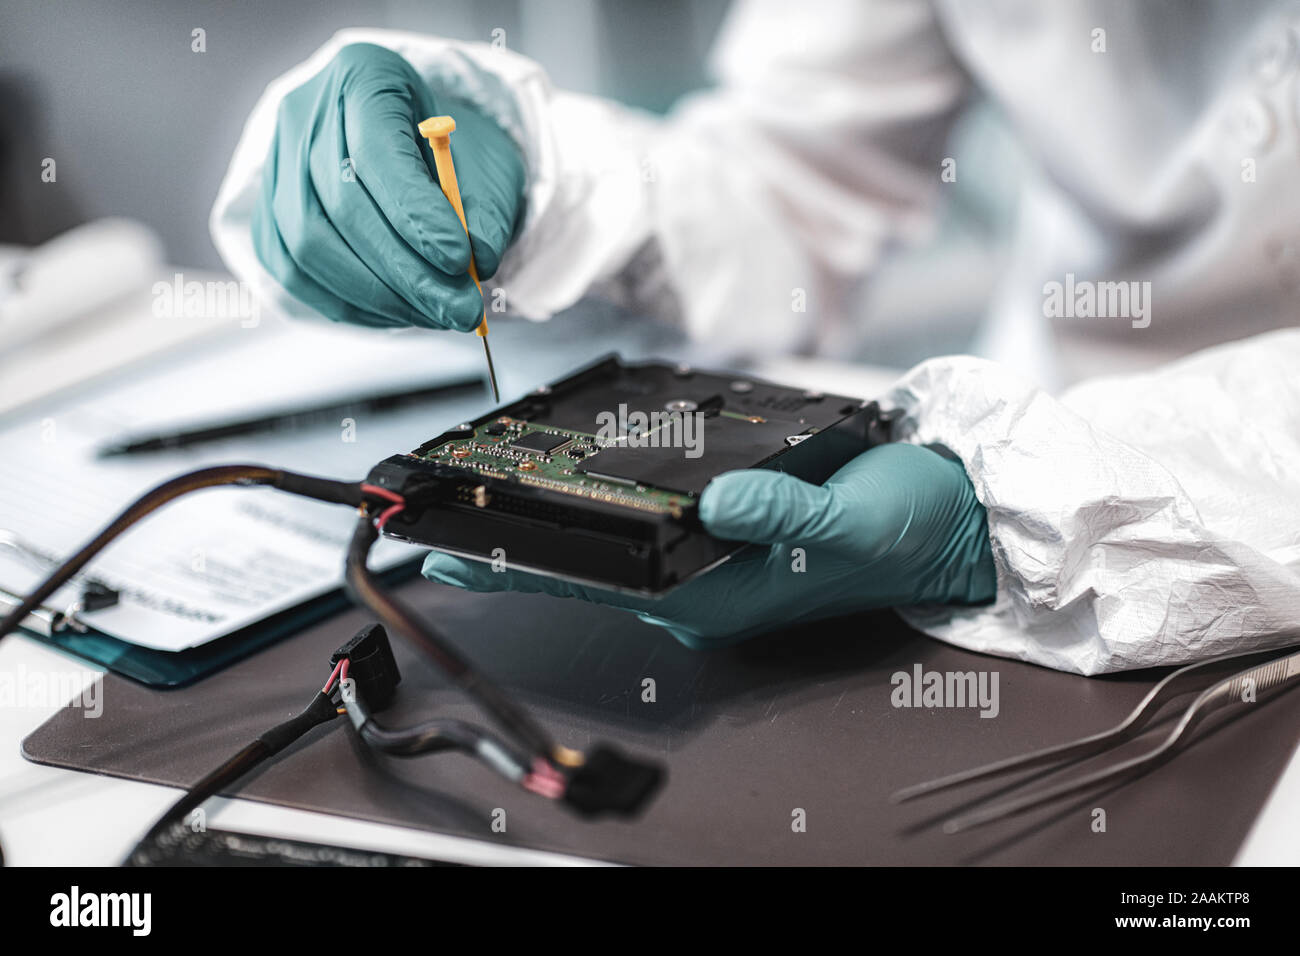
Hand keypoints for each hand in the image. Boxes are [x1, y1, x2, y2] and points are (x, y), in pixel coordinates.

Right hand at [253, 43, 525, 329]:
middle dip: (405, 271)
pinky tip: (396, 311)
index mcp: (362, 75)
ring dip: (379, 294)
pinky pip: (293, 272)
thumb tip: (479, 259)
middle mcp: (304, 112)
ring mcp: (274, 161)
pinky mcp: (264, 211)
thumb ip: (487, 209)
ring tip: (435, 313)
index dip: (415, 214)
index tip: (458, 260)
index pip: (376, 153)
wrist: (409, 144)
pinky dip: (349, 303)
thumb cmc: (450, 151)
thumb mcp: (485, 164)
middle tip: (458, 309)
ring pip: (309, 244)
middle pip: (339, 205)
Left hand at [422, 443, 996, 648]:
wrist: (955, 516)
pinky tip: (581, 481)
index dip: (527, 565)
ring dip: (560, 524)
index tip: (455, 548)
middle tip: (450, 514)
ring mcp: (716, 563)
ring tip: (496, 494)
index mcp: (723, 596)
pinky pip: (654, 524)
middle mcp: (708, 588)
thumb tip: (715, 504)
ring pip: (621, 547)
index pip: (605, 584)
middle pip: (598, 568)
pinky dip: (609, 505)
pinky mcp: (730, 537)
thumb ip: (783, 515)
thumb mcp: (852, 518)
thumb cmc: (911, 522)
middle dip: (523, 544)